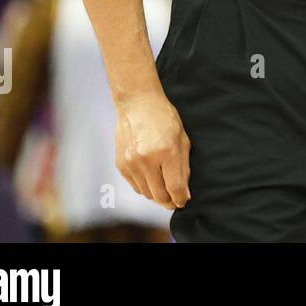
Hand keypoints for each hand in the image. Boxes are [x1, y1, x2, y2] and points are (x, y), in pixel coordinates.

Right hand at [115, 88, 189, 209]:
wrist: (138, 104)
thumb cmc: (164, 119)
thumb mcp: (182, 139)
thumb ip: (184, 167)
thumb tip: (184, 192)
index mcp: (167, 152)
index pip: (175, 187)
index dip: (181, 198)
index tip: (184, 201)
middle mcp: (147, 160)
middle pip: (159, 195)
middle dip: (169, 201)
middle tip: (175, 200)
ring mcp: (132, 163)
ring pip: (146, 193)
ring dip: (157, 195)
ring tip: (164, 188)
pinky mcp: (121, 164)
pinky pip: (135, 186)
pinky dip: (145, 187)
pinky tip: (151, 179)